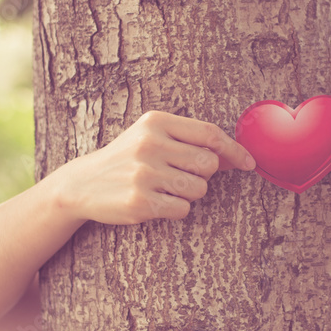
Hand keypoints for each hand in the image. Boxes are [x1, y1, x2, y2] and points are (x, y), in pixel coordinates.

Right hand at [57, 111, 255, 224]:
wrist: (82, 184)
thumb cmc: (128, 159)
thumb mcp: (153, 138)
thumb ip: (190, 142)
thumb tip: (234, 155)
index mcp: (156, 122)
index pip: (209, 133)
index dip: (234, 150)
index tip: (249, 163)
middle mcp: (150, 144)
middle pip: (208, 164)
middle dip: (202, 175)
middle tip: (179, 176)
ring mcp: (144, 172)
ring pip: (198, 189)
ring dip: (188, 194)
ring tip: (163, 188)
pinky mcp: (140, 200)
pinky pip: (183, 209)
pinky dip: (175, 209)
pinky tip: (155, 202)